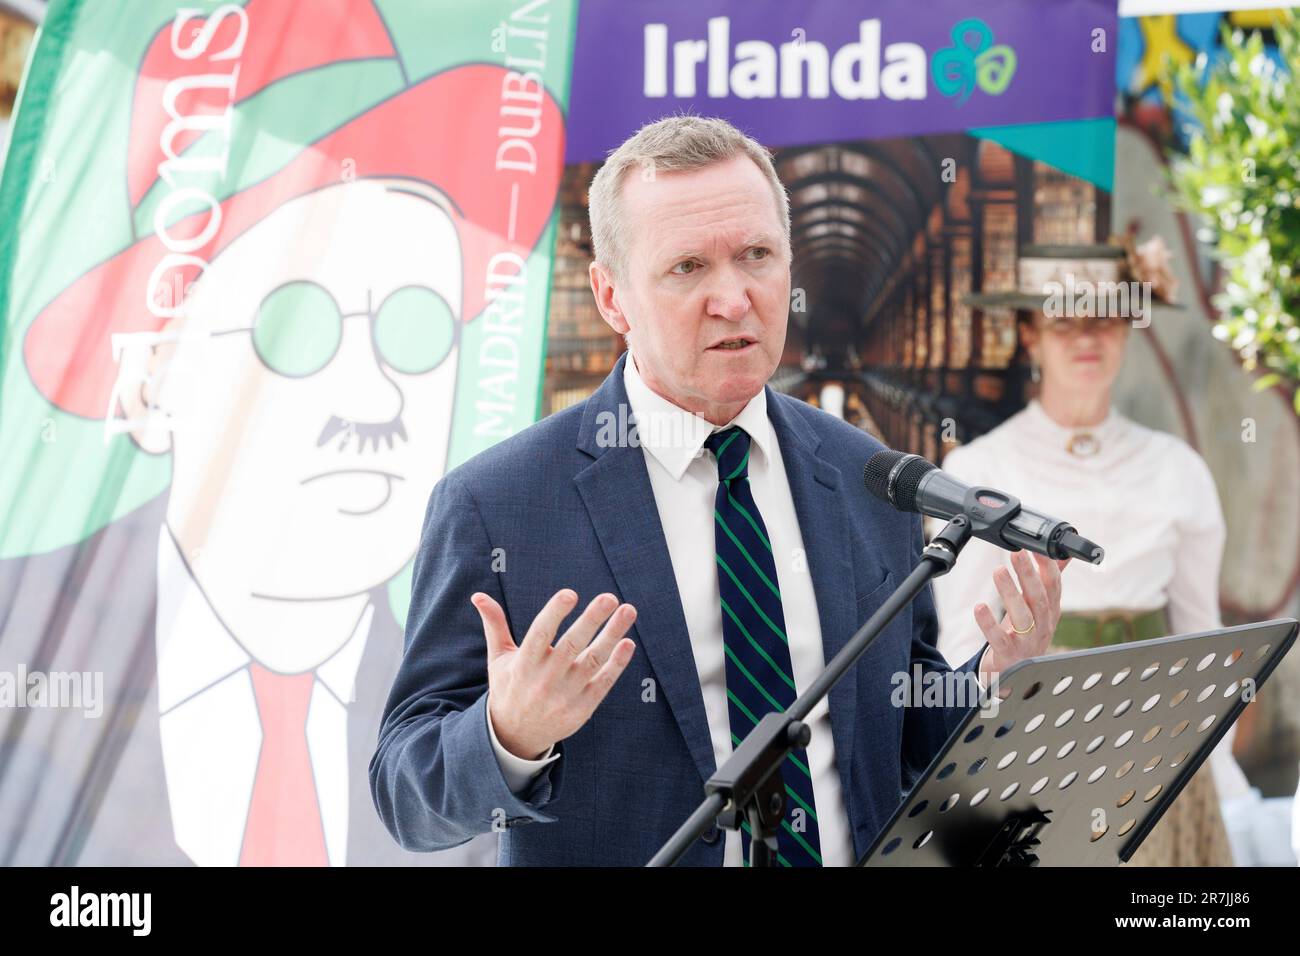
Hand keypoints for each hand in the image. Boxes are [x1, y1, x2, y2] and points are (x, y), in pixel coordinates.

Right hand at [473, 588, 636, 759]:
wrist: (515, 737)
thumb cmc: (509, 688)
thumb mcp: (499, 659)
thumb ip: (494, 626)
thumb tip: (478, 596)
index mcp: (523, 664)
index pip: (540, 634)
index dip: (555, 613)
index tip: (570, 593)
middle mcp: (545, 679)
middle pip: (572, 645)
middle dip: (592, 620)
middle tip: (609, 597)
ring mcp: (565, 695)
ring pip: (593, 661)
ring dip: (612, 635)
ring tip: (628, 611)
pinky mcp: (582, 709)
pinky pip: (603, 683)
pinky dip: (617, 664)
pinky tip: (628, 643)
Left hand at [976, 551, 1068, 681]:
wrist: (1017, 674)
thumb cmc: (1027, 633)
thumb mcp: (1038, 606)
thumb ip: (1048, 580)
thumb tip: (1062, 553)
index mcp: (1050, 611)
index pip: (1054, 585)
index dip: (1047, 565)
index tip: (1035, 546)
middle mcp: (1043, 625)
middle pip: (1038, 597)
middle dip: (1028, 574)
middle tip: (1016, 552)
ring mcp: (1027, 641)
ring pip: (1022, 616)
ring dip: (1010, 592)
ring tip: (998, 571)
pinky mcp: (1009, 654)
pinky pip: (999, 639)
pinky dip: (989, 623)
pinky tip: (979, 607)